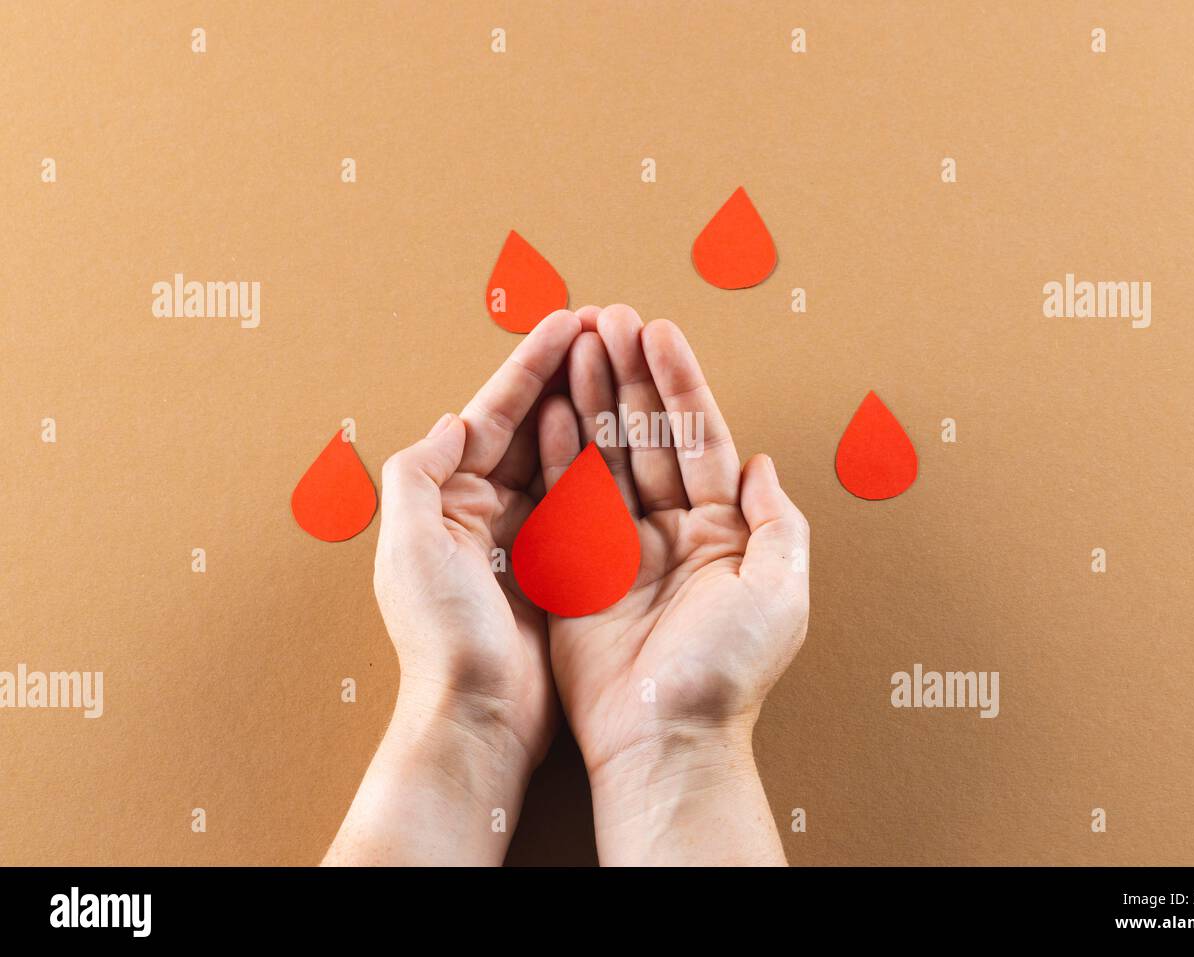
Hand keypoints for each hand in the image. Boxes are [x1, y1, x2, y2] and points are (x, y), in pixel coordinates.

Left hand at [325, 311, 580, 864]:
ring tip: (623, 365)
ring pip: (562, 457)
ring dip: (590, 410)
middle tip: (606, 331)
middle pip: (530, 428)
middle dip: (566, 376)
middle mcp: (485, 512)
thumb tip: (454, 419)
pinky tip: (631, 435)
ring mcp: (525, 539)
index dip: (529, 368)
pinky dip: (605, 465)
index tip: (567, 324)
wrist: (478, 715)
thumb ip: (419, 475)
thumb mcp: (409, 548)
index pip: (492, 417)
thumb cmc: (440, 636)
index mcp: (448, 500)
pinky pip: (587, 502)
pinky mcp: (560, 568)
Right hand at [538, 305, 809, 864]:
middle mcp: (674, 534)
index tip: (658, 332)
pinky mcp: (579, 571)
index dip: (680, 384)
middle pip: (649, 438)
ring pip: (607, 458)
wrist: (664, 738)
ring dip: (595, 400)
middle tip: (609, 318)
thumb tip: (763, 462)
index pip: (699, 440)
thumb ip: (778, 520)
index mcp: (724, 534)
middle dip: (631, 377)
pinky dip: (560, 452)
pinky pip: (568, 500)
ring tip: (580, 344)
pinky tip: (553, 407)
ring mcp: (623, 549)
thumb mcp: (779, 591)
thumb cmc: (729, 672)